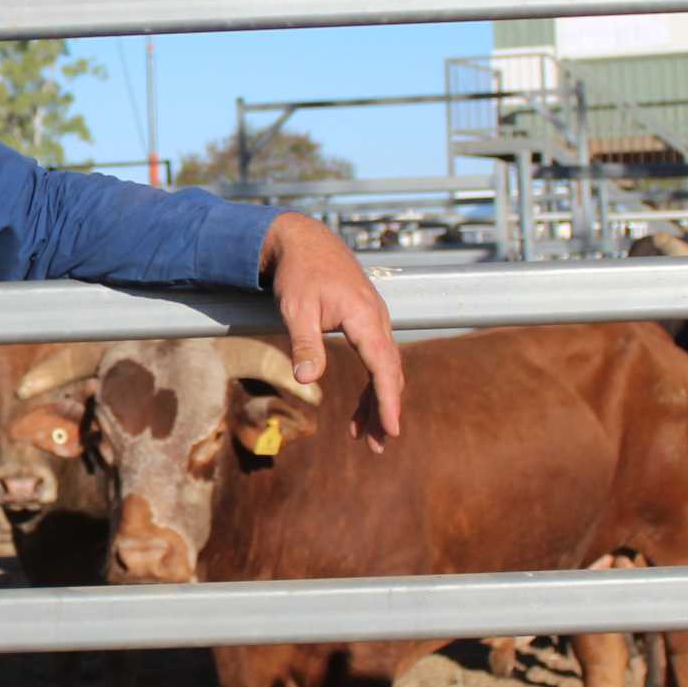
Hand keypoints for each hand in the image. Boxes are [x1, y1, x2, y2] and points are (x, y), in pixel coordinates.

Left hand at [259, 211, 403, 443]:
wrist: (304, 241)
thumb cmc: (299, 273)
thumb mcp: (296, 309)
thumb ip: (305, 344)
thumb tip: (305, 380)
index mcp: (364, 317)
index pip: (383, 367)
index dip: (388, 401)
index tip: (391, 429)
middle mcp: (377, 319)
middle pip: (390, 373)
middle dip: (385, 410)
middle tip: (377, 445)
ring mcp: (375, 321)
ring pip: (385, 369)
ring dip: (379, 402)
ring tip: (367, 437)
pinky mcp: (367, 323)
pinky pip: (377, 359)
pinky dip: (372, 385)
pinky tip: (360, 408)